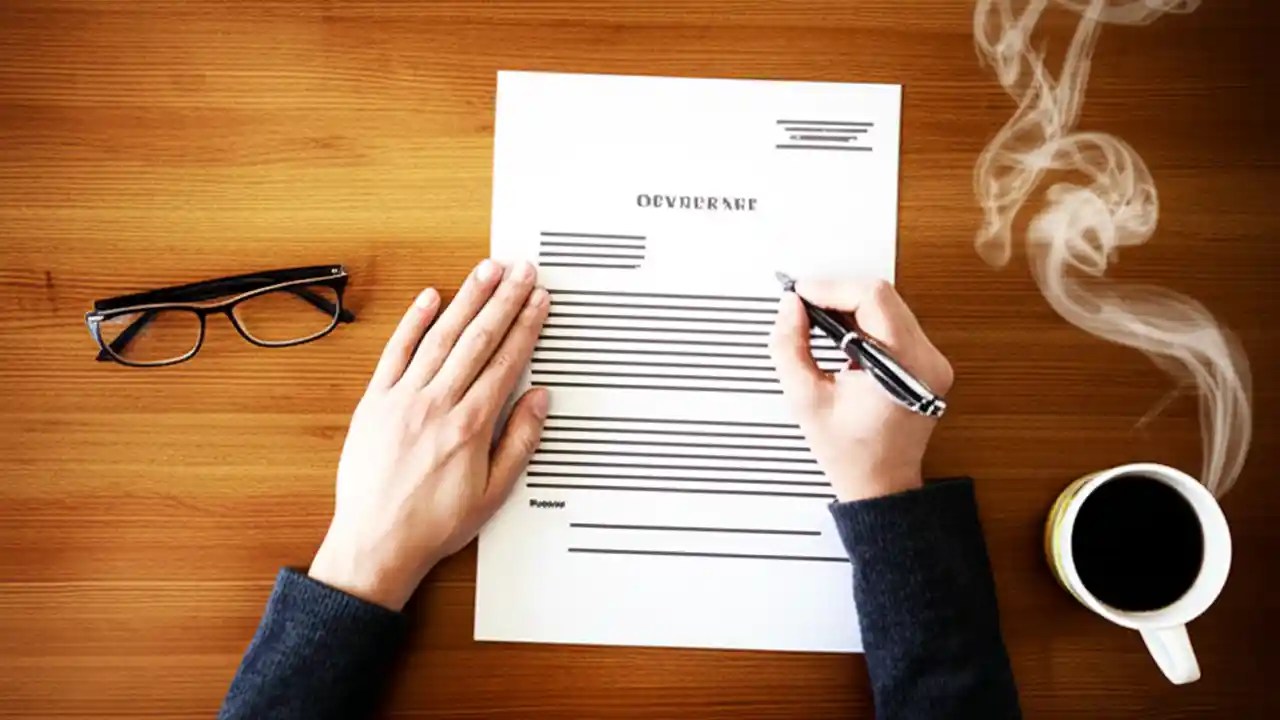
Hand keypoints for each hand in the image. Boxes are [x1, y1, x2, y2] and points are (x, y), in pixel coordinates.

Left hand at [309, 259, 549, 609]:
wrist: (376, 543)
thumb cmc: (433, 525)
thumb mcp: (493, 493)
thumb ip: (518, 442)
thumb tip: (539, 400)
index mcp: (469, 426)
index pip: (505, 361)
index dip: (525, 326)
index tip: (538, 300)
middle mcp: (437, 404)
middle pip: (478, 339)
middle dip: (504, 300)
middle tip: (522, 270)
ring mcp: (403, 399)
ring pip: (440, 336)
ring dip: (466, 299)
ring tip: (487, 271)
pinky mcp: (375, 403)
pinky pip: (396, 352)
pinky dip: (413, 322)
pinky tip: (430, 298)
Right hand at [769, 279, 952, 502]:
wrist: (880, 482)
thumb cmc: (851, 453)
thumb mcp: (805, 398)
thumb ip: (790, 347)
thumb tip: (791, 308)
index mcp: (905, 366)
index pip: (872, 298)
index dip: (831, 288)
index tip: (801, 294)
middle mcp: (927, 359)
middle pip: (882, 296)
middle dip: (837, 293)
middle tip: (803, 306)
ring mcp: (931, 360)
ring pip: (888, 305)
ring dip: (849, 306)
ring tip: (817, 322)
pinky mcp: (925, 362)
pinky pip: (892, 323)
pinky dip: (862, 321)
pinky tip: (839, 336)